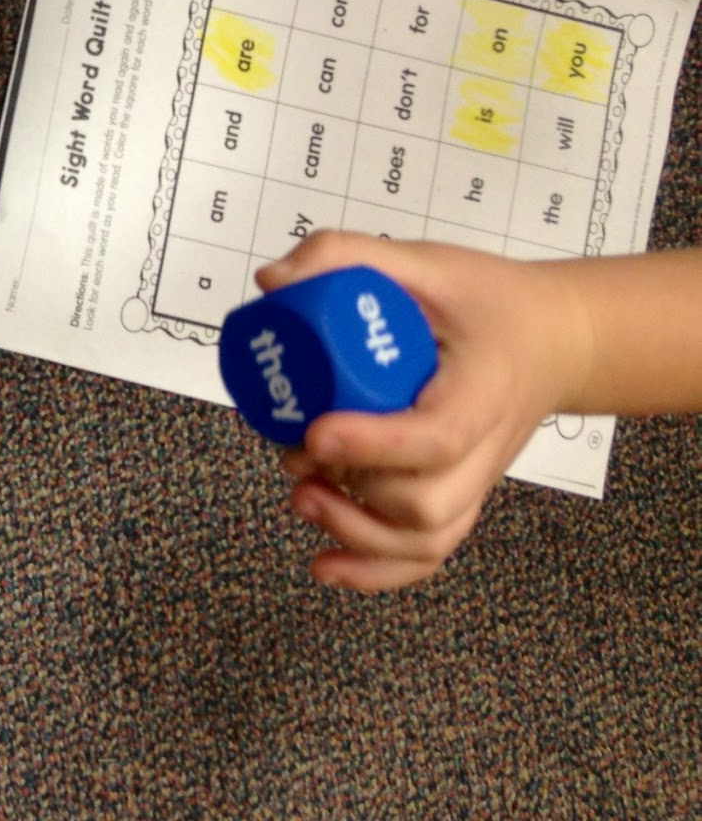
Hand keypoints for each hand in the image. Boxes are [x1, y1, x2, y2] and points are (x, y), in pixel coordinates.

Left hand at [254, 230, 593, 591]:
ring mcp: (472, 480)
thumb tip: (270, 284)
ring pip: (425, 539)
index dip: (374, 443)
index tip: (317, 429)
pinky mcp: (459, 495)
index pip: (435, 435)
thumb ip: (346, 256)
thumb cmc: (486, 299)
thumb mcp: (422, 260)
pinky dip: (376, 571)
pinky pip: (427, 552)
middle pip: (426, 502)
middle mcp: (483, 448)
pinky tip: (324, 566)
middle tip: (295, 455)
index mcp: (481, 390)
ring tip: (301, 498)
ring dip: (357, 535)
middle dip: (354, 496)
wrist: (556, 339)